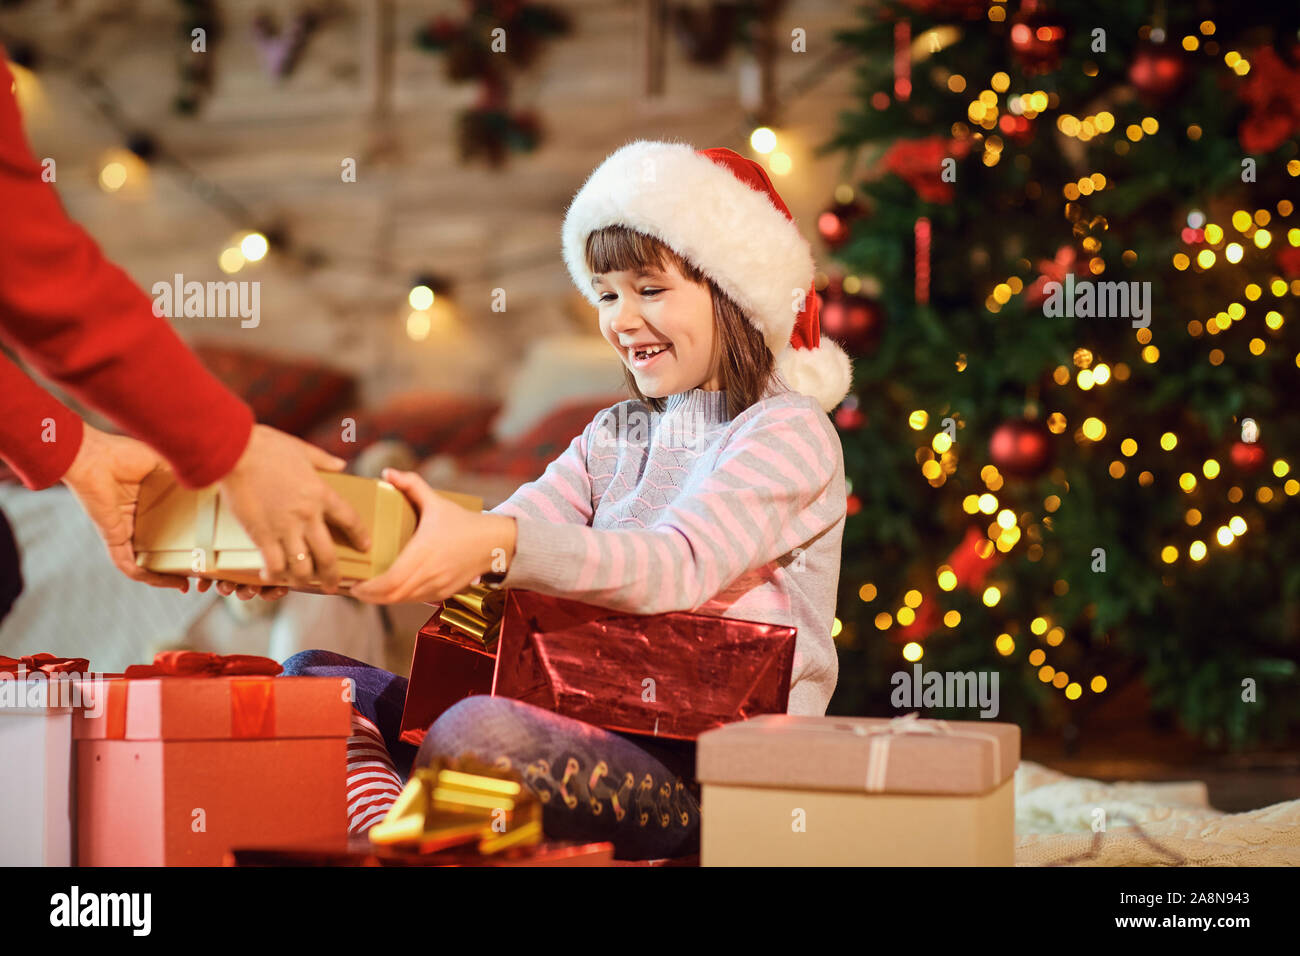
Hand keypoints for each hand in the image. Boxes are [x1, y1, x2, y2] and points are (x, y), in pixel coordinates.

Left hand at [61, 425, 288, 598]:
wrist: (94, 455)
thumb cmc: (127, 454)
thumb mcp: (171, 465)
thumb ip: (193, 473)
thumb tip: (225, 475)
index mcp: (157, 505)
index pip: (182, 532)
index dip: (202, 544)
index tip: (221, 550)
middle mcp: (143, 522)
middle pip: (168, 553)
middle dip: (191, 568)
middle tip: (211, 575)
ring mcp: (128, 533)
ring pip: (151, 566)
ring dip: (171, 579)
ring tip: (194, 584)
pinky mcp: (115, 539)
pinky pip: (131, 567)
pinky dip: (149, 577)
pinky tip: (170, 581)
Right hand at [219, 424, 370, 592]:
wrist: (234, 451)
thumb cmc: (266, 446)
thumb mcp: (302, 449)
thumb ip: (323, 460)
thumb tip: (341, 465)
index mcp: (321, 493)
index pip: (350, 520)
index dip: (360, 536)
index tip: (365, 546)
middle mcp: (307, 516)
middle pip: (328, 555)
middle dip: (333, 575)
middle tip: (334, 586)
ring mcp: (284, 528)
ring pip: (302, 567)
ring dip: (305, 580)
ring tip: (305, 585)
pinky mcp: (260, 534)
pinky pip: (273, 564)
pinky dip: (274, 575)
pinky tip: (272, 577)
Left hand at [349, 468, 515, 604]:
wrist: (494, 543)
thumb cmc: (463, 522)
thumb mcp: (436, 501)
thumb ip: (412, 485)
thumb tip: (387, 472)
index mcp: (424, 552)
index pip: (391, 580)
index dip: (369, 588)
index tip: (354, 584)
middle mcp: (430, 573)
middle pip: (392, 596)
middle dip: (369, 596)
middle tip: (353, 588)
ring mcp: (438, 586)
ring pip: (402, 600)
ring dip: (383, 599)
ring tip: (367, 590)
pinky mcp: (444, 593)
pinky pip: (415, 600)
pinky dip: (399, 598)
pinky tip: (390, 590)